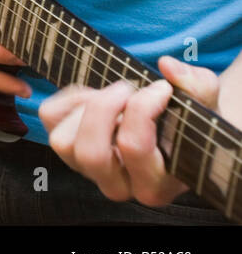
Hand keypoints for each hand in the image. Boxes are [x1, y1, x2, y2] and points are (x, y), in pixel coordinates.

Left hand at [41, 56, 224, 205]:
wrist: (174, 127)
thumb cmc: (188, 122)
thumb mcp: (204, 106)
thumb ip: (198, 87)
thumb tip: (168, 68)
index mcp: (155, 185)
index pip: (134, 147)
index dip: (143, 108)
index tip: (161, 88)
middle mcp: (117, 185)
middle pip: (90, 153)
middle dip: (104, 109)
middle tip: (126, 87)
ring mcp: (87, 169)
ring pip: (62, 141)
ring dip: (85, 107)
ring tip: (113, 94)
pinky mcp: (67, 147)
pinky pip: (49, 119)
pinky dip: (68, 98)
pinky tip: (95, 95)